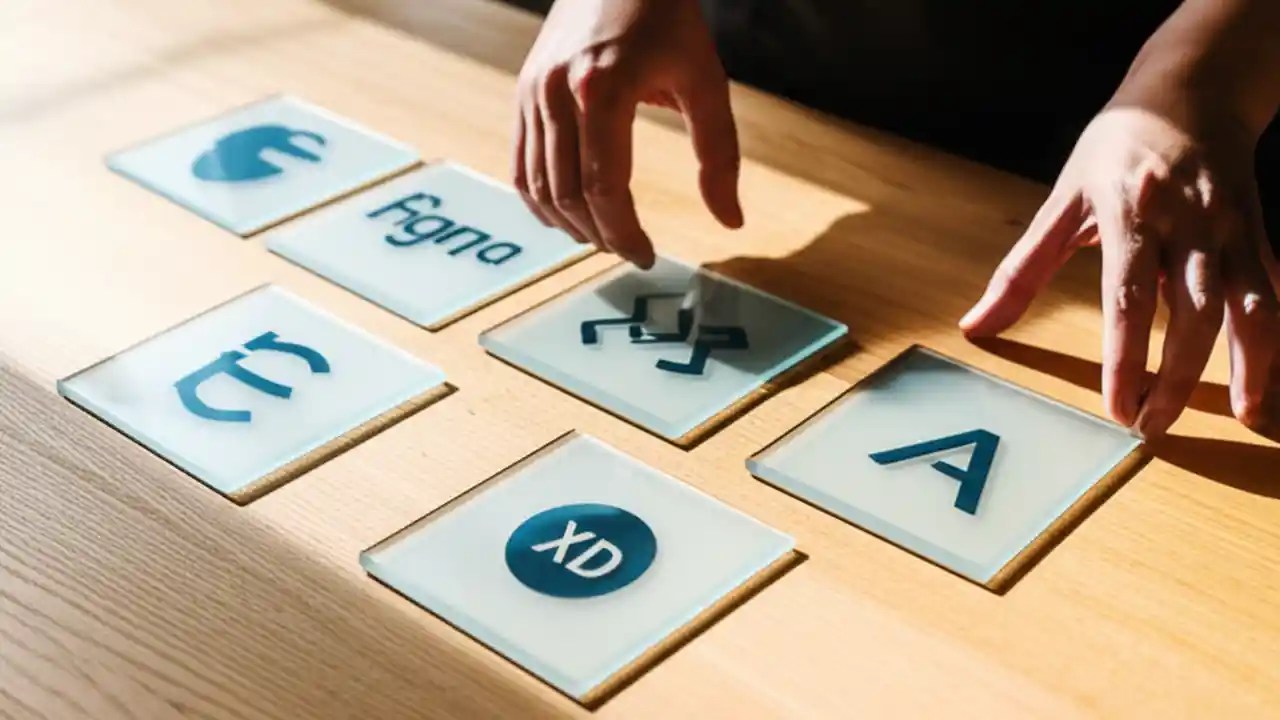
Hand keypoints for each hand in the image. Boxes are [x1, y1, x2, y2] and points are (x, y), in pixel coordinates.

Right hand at [512, 0, 742, 267]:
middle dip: (599, 235)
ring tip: (604, 238)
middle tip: (630, 252)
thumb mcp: (706, 82)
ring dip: (570, 224)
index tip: (647, 255)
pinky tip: (569, 217)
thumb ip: (719, 154)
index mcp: (603, 88)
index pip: (603, 186)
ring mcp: (532, 92)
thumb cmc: (669, 20)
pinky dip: (540, 201)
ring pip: (538, 186)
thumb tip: (731, 221)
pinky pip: (521, 165)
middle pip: (568, 194)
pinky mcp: (522, 92)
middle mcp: (557, 91)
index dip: (624, 232)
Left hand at [960, 105, 1279, 439]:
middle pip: (1193, 314)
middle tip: (1153, 428)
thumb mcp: (1060, 198)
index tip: (1118, 409)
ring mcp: (1233, 228)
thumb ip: (1021, 270)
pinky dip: (1276, 333)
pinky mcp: (1259, 232)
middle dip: (1177, 378)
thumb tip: (975, 327)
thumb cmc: (1114, 147)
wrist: (1191, 90)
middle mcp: (1190, 223)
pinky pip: (1273, 288)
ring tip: (1245, 416)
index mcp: (1132, 216)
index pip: (1128, 301)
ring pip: (1252, 304)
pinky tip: (1271, 374)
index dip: (1125, 360)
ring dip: (1252, 364)